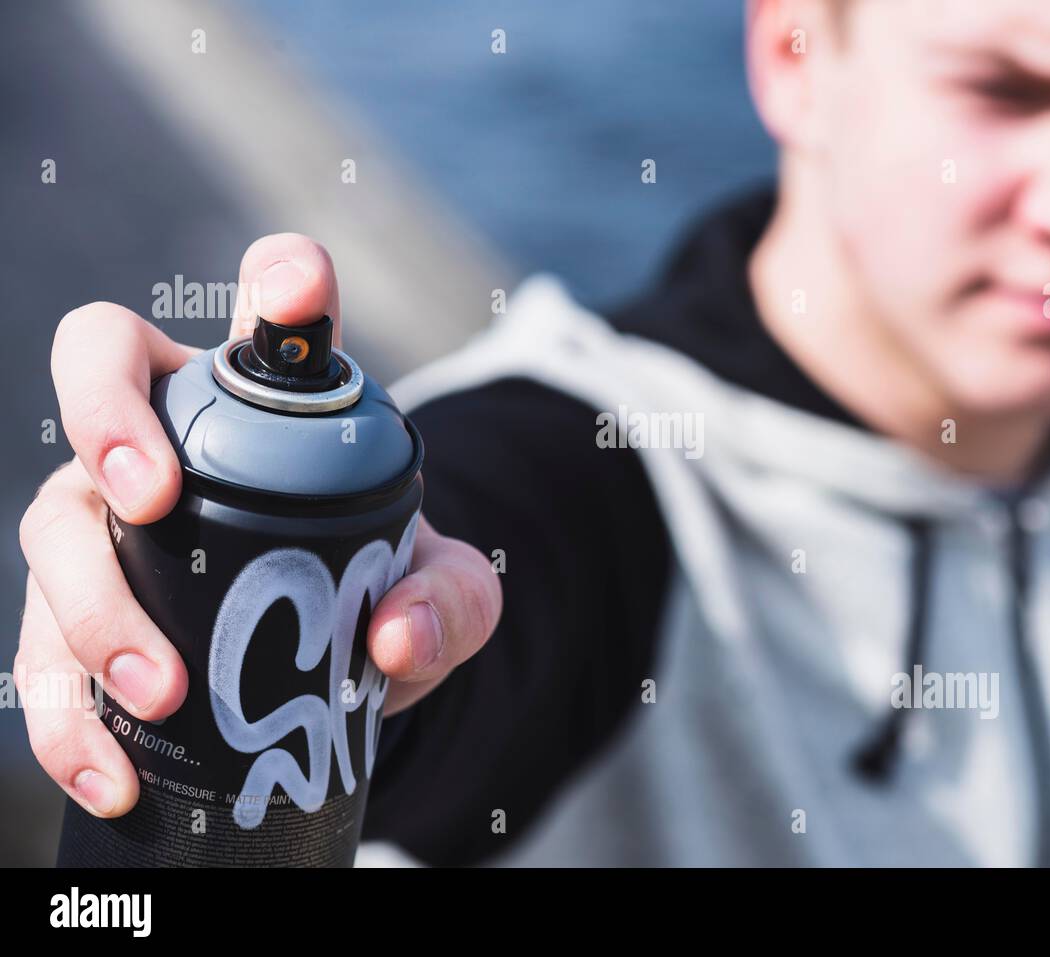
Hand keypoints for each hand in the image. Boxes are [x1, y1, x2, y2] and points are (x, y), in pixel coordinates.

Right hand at [16, 234, 500, 818]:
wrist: (331, 664)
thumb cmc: (381, 589)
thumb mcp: (446, 595)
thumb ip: (452, 603)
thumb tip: (392, 638)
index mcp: (270, 402)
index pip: (272, 312)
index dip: (282, 283)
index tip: (299, 293)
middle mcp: (170, 436)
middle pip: (100, 369)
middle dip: (107, 416)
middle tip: (155, 501)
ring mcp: (107, 520)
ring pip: (55, 525)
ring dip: (93, 603)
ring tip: (161, 687)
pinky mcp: (76, 615)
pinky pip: (41, 655)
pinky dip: (65, 717)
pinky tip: (108, 774)